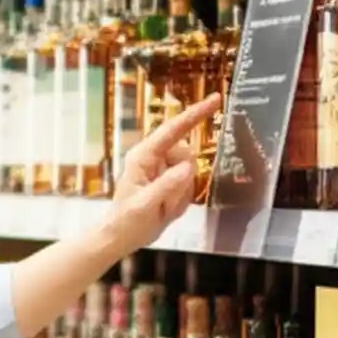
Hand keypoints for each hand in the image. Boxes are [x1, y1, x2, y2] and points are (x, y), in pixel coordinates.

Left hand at [104, 93, 222, 253]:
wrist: (122, 237)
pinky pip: (190, 187)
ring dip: (181, 195)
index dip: (195, 114)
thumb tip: (188, 167)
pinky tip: (165, 210)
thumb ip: (167, 186)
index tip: (215, 100)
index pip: (173, 130)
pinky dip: (181, 202)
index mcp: (144, 156)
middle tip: (164, 203)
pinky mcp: (171, 182)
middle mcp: (154, 158)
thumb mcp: (145, 205)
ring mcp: (163, 170)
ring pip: (191, 174)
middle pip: (187, 156)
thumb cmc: (127, 220)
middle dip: (182, 182)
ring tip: (162, 208)